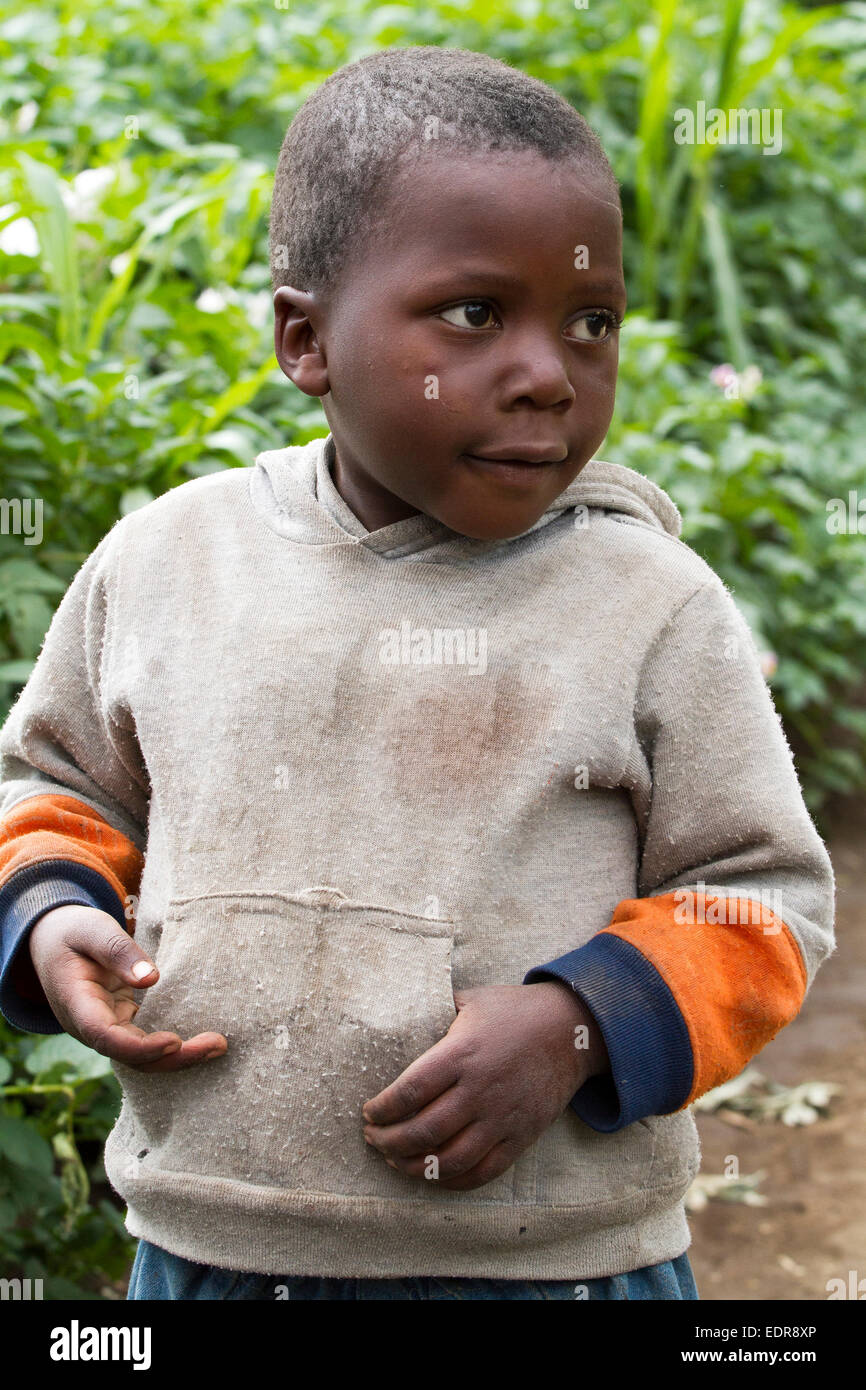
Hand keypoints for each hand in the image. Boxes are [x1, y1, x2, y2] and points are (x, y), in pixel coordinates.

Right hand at [26, 904, 226, 1071]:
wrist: (51, 939)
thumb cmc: (73, 930)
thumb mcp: (92, 929)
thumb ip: (118, 951)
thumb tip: (151, 978)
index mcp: (77, 1005)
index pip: (107, 1038)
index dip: (140, 1047)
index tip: (174, 1041)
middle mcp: (91, 1026)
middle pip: (131, 1056)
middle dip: (173, 1058)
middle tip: (217, 1045)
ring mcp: (107, 1027)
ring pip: (141, 1056)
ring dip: (179, 1055)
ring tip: (218, 1046)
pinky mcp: (122, 1021)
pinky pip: (146, 1041)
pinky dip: (174, 1044)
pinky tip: (203, 1039)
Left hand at [362, 980, 608, 1190]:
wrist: (571, 1030)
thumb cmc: (515, 1010)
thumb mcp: (472, 1000)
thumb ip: (436, 1012)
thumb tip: (398, 1014)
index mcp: (463, 1053)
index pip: (410, 1091)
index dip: (383, 1109)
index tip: (367, 1113)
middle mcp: (480, 1090)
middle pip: (423, 1131)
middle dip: (389, 1142)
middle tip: (373, 1139)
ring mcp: (501, 1117)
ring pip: (450, 1160)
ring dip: (415, 1167)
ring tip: (395, 1161)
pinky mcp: (520, 1136)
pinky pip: (483, 1171)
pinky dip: (453, 1181)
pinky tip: (434, 1174)